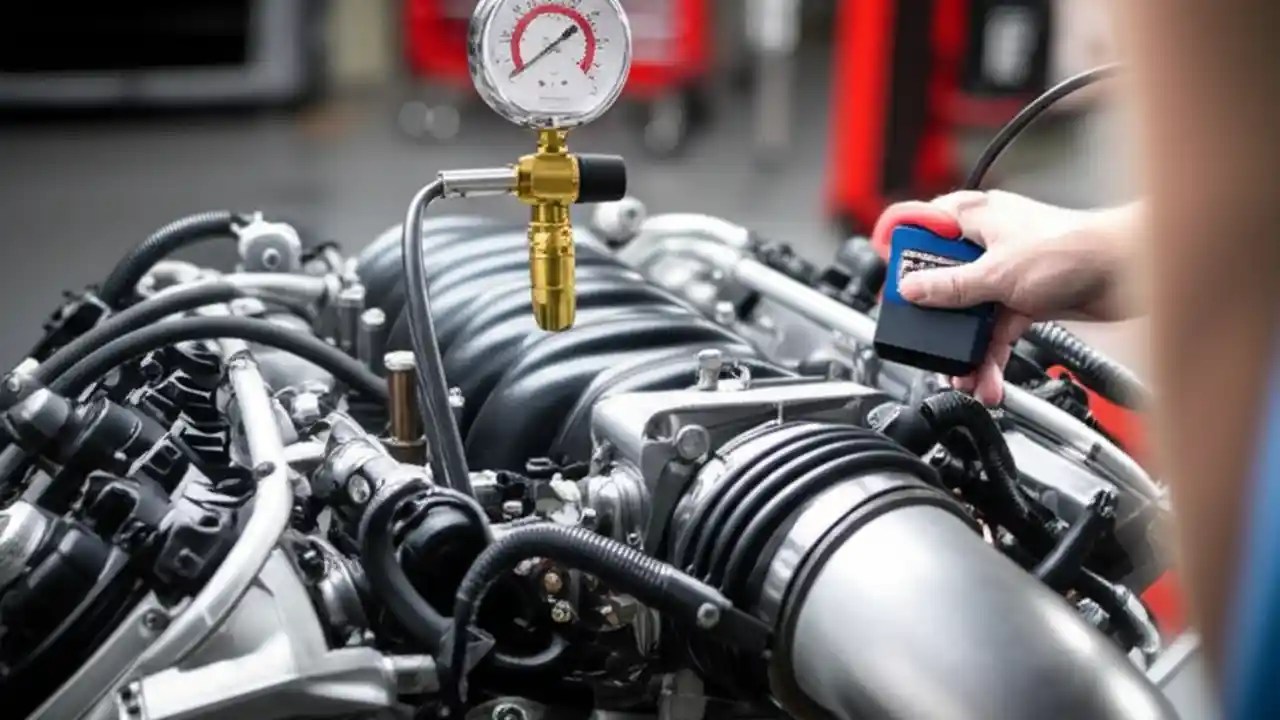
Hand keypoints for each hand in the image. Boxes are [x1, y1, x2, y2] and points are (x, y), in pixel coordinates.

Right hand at [884, 190, 1139, 403]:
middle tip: (928, 347)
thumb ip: (949, 287)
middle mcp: (985, 242)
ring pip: (969, 314)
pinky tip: (988, 380)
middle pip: (941, 282)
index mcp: (973, 217)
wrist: (1129, 271)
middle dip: (937, 323)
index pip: (920, 226)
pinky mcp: (1023, 298)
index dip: (902, 253)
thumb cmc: (1074, 249)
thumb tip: (911, 291)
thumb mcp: (996, 273)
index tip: (891, 283)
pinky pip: (995, 332)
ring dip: (966, 350)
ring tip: (964, 378)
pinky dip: (991, 356)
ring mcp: (1004, 272)